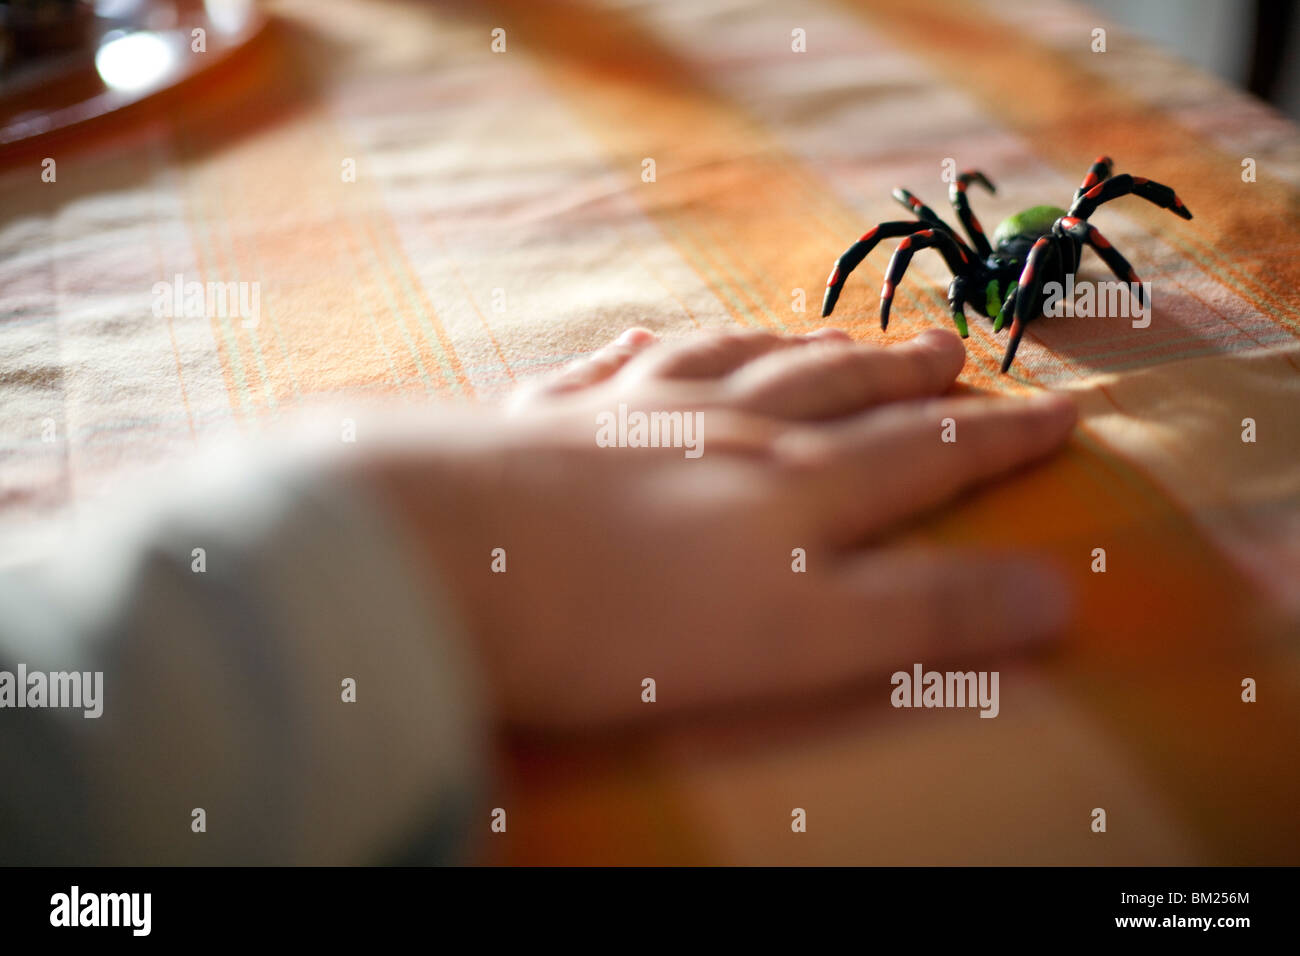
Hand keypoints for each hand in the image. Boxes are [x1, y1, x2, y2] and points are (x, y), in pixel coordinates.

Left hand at [366, 327, 1076, 728]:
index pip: (920, 455)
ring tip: (834, 333)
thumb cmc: (625, 623)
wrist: (440, 561)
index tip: (1060, 411)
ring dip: (796, 345)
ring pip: (735, 360)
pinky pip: (612, 366)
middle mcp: (720, 428)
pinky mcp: (543, 418)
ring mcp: (628, 412)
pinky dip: (648, 348)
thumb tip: (1055, 596)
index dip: (997, 438)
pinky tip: (649, 336)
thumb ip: (920, 616)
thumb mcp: (796, 642)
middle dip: (903, 375)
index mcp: (790, 488)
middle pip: (833, 390)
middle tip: (953, 349)